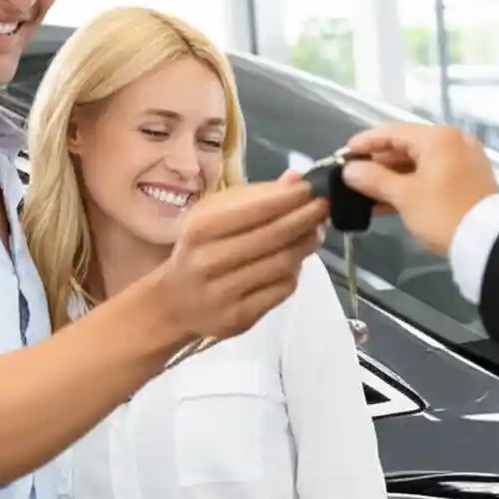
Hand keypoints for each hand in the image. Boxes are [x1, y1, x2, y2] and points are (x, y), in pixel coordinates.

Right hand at [154, 171, 328, 341]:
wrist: (175, 302)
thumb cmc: (198, 249)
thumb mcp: (212, 216)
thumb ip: (253, 197)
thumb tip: (295, 179)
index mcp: (201, 229)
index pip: (255, 210)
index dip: (289, 198)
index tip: (311, 189)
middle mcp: (209, 261)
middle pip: (273, 238)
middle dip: (305, 219)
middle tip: (323, 208)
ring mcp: (224, 293)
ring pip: (281, 264)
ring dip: (305, 245)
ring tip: (316, 232)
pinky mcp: (239, 318)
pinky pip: (280, 290)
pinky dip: (295, 272)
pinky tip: (295, 262)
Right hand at [340, 123, 498, 256]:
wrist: (488, 242)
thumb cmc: (442, 213)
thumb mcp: (404, 196)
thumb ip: (373, 179)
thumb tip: (350, 170)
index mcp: (438, 138)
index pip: (392, 132)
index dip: (365, 142)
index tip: (343, 154)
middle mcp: (452, 143)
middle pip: (406, 146)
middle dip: (377, 163)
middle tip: (353, 176)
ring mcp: (462, 161)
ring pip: (418, 163)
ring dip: (391, 177)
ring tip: (365, 192)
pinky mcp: (466, 181)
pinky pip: (430, 175)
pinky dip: (409, 185)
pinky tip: (386, 201)